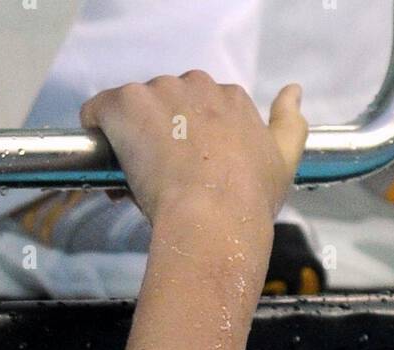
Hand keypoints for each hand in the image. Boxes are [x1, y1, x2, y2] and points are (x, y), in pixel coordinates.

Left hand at [78, 71, 307, 225]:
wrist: (215, 219)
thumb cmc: (249, 201)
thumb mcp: (283, 163)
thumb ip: (290, 124)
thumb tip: (294, 91)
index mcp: (232, 100)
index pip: (202, 110)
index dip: (192, 142)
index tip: (191, 171)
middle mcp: (196, 86)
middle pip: (167, 105)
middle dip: (162, 135)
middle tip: (166, 180)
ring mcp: (159, 91)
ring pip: (134, 110)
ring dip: (133, 138)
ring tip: (140, 181)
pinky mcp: (125, 102)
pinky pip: (99, 111)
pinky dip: (99, 135)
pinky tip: (110, 166)